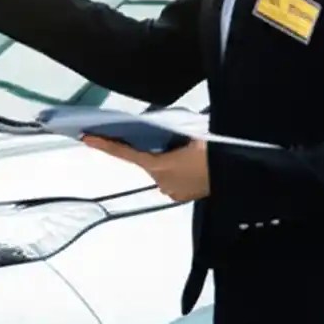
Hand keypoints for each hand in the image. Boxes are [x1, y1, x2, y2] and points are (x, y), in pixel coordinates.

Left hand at [82, 136, 210, 201]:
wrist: (237, 173)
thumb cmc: (214, 152)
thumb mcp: (192, 134)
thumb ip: (172, 132)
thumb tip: (160, 126)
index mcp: (160, 166)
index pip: (125, 153)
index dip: (105, 144)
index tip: (86, 138)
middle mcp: (161, 181)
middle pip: (147, 161)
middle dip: (153, 152)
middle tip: (174, 142)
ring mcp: (171, 191)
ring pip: (161, 170)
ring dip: (167, 161)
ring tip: (189, 153)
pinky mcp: (182, 197)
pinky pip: (172, 179)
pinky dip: (176, 171)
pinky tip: (191, 165)